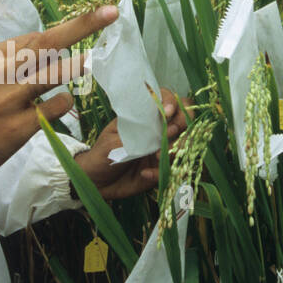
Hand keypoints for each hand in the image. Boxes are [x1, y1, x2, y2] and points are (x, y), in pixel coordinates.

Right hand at [0, 6, 119, 195]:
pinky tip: (62, 105)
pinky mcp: (18, 128)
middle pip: (46, 43)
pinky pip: (52, 109)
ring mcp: (9, 101)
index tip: (84, 22)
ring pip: (52, 74)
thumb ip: (0, 59)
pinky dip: (63, 104)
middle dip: (80, 26)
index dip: (60, 31)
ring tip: (92, 59)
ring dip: (76, 65)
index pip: (31, 37)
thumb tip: (34, 45)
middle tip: (109, 13)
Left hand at [72, 89, 189, 200]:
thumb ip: (137, 134)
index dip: (172, 102)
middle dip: (181, 124)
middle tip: (168, 134)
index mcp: (145, 117)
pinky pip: (174, 170)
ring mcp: (163, 149)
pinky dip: (161, 172)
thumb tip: (156, 130)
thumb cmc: (102, 155)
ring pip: (186, 144)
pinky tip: (144, 174)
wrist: (97, 182)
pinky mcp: (163, 169)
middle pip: (185, 119)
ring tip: (155, 157)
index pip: (168, 100)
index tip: (166, 112)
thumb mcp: (114, 140)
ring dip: (175, 149)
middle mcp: (159, 131)